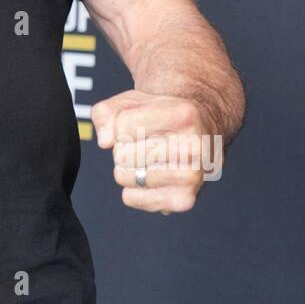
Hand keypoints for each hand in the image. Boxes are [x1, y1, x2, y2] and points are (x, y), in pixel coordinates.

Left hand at [90, 90, 221, 213]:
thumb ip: (105, 113)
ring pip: (125, 177)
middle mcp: (193, 147)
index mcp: (183, 115)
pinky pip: (131, 198)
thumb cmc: (160, 116)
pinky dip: (133, 189)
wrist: (199, 134)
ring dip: (127, 169)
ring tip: (149, 159)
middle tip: (145, 143)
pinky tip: (153, 177)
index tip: (139, 124)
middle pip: (122, 154)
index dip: (120, 125)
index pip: (122, 125)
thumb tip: (105, 141)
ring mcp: (191, 176)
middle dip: (123, 148)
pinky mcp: (183, 200)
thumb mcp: (131, 103)